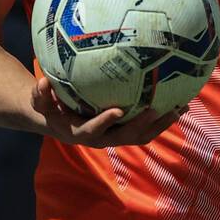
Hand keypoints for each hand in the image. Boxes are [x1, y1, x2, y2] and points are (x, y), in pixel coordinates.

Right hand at [31, 76, 185, 147]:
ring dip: (160, 124)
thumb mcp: (40, 102)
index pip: (94, 130)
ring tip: (180, 108)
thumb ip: (40, 94)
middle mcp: (102, 139)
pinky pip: (146, 128)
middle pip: (126, 136)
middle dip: (143, 124)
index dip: (105, 122)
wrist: (59, 123)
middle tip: (157, 108)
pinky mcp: (125, 132)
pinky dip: (161, 119)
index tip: (118, 109)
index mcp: (81, 132)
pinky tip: (178, 105)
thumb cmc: (49, 109)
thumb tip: (43, 81)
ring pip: (142, 135)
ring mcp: (116, 137)